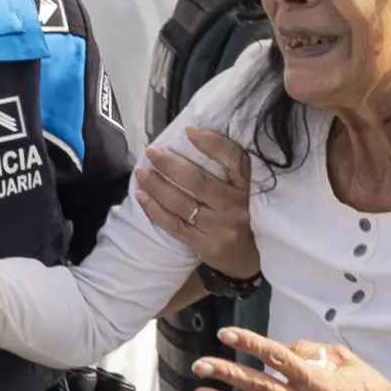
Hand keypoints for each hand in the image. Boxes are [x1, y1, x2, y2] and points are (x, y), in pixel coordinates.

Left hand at [135, 128, 259, 279]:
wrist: (249, 259)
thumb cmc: (243, 215)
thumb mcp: (246, 191)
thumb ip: (228, 172)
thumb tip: (192, 138)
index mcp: (248, 188)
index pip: (235, 162)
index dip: (213, 145)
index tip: (189, 130)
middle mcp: (236, 207)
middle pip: (199, 183)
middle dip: (171, 165)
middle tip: (152, 152)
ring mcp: (219, 228)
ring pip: (182, 204)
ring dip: (157, 186)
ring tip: (141, 172)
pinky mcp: (204, 244)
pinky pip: (174, 224)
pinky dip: (155, 210)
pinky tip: (142, 196)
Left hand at [189, 329, 390, 390]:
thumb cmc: (366, 386)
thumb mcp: (342, 357)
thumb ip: (308, 350)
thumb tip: (279, 348)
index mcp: (316, 379)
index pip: (276, 357)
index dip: (250, 344)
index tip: (227, 334)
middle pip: (258, 386)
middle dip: (227, 375)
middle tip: (201, 365)